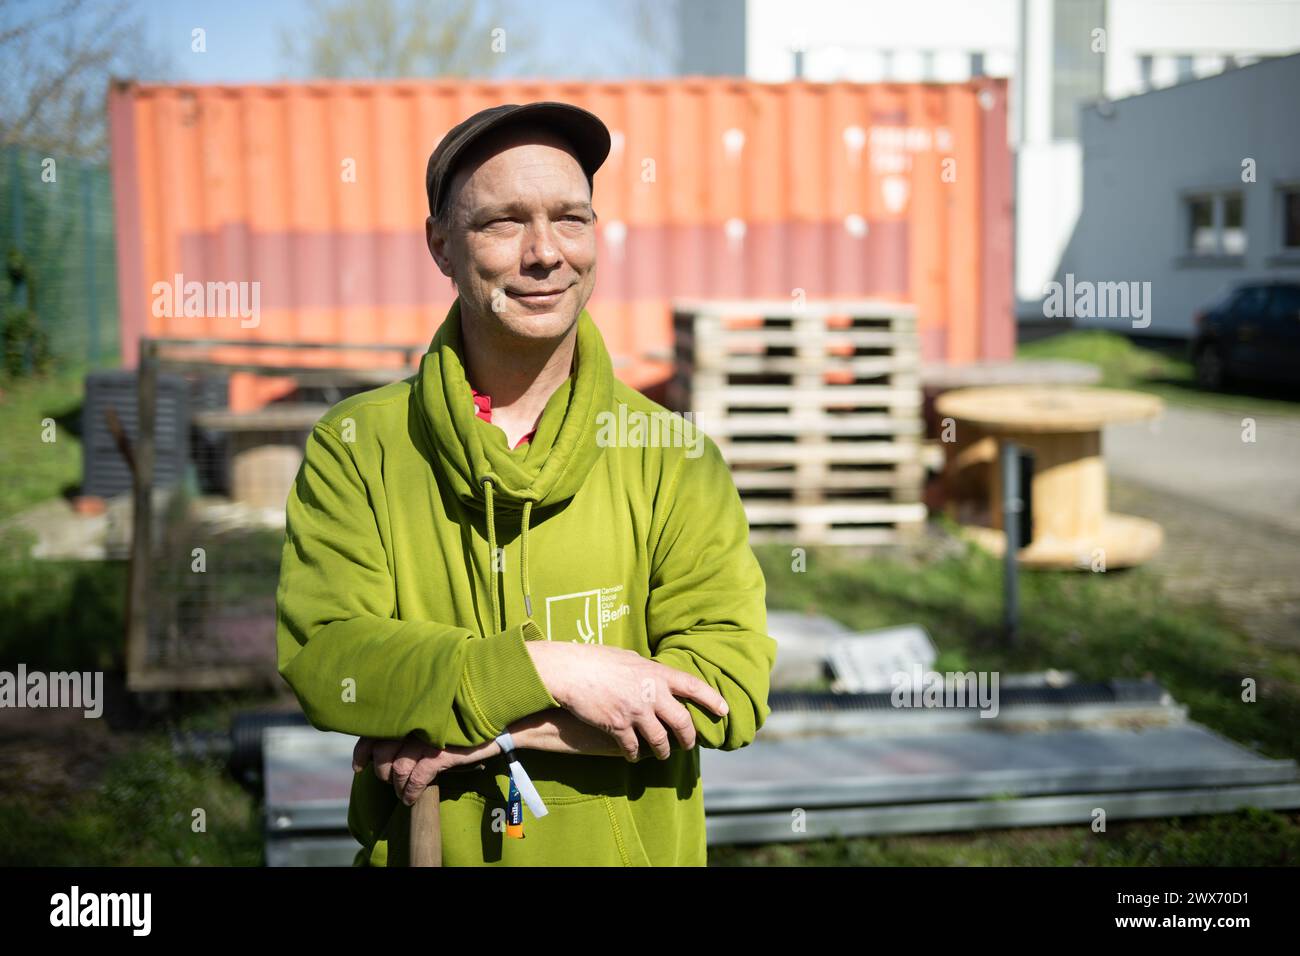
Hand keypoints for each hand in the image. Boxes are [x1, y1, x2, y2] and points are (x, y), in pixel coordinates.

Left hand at [352, 733, 499, 805]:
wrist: (498, 727)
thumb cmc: (463, 726)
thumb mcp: (433, 724)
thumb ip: (411, 730)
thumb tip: (385, 752)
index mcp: (410, 712)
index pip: (374, 730)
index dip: (363, 751)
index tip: (360, 767)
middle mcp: (415, 722)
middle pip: (383, 752)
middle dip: (382, 773)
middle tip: (390, 781)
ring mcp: (428, 738)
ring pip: (398, 768)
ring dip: (397, 786)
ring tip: (403, 793)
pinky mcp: (442, 753)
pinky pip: (417, 777)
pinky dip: (410, 791)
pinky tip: (410, 798)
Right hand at [525, 642, 729, 761]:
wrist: (571, 671)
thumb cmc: (597, 659)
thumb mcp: (628, 657)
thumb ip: (645, 668)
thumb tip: (653, 672)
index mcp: (656, 673)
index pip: (693, 686)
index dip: (711, 699)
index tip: (724, 710)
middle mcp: (651, 693)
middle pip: (682, 722)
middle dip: (688, 737)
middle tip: (689, 744)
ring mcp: (636, 712)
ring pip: (660, 740)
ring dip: (663, 750)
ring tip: (663, 754)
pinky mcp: (618, 727)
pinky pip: (633, 748)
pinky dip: (635, 754)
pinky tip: (634, 756)